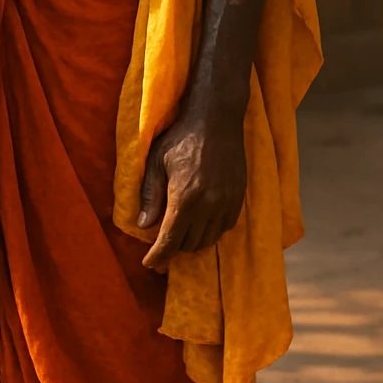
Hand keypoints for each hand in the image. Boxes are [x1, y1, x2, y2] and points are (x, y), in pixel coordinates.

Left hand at [137, 102, 246, 269]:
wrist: (216, 119)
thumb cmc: (181, 137)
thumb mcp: (157, 162)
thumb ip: (150, 195)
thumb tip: (143, 224)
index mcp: (184, 198)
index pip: (170, 240)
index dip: (158, 256)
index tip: (149, 264)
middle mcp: (208, 205)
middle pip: (190, 244)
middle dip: (173, 249)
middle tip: (161, 247)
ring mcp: (227, 202)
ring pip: (209, 239)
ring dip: (192, 243)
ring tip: (179, 237)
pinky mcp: (238, 197)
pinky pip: (224, 227)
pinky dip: (210, 232)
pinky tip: (200, 224)